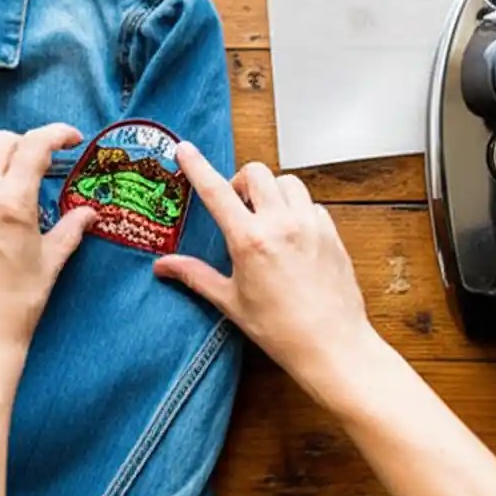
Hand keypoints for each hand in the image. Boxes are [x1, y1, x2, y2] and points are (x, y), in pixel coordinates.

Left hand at [0, 124, 96, 401]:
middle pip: (1, 143)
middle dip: (27, 145)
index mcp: (10, 203)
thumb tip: (89, 212)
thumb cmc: (17, 305)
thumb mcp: (50, 262)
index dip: (57, 134)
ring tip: (12, 178)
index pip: (34, 146)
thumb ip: (70, 229)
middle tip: (44, 162)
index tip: (71, 139)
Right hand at [154, 144, 383, 406]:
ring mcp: (310, 225)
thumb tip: (162, 266)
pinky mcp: (331, 232)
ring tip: (266, 218)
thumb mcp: (231, 302)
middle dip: (241, 182)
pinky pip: (310, 203)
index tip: (185, 149)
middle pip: (257, 172)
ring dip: (272, 191)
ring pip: (288, 182)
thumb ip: (195, 276)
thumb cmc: (280, 329)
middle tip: (237, 206)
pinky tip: (291, 235)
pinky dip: (297, 209)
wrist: (332, 345)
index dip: (197, 166)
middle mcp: (282, 225)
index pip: (217, 192)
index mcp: (250, 241)